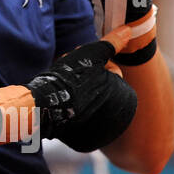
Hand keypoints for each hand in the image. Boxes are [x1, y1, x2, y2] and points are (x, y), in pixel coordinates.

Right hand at [23, 27, 137, 150]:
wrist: (45, 104)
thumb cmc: (69, 77)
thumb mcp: (91, 55)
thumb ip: (112, 43)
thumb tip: (128, 30)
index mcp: (126, 97)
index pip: (112, 74)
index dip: (95, 65)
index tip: (81, 64)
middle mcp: (120, 119)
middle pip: (103, 91)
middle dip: (88, 81)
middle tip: (71, 76)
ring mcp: (105, 133)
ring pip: (92, 106)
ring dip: (81, 97)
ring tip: (65, 90)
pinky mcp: (89, 143)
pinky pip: (84, 124)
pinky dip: (76, 116)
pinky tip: (64, 106)